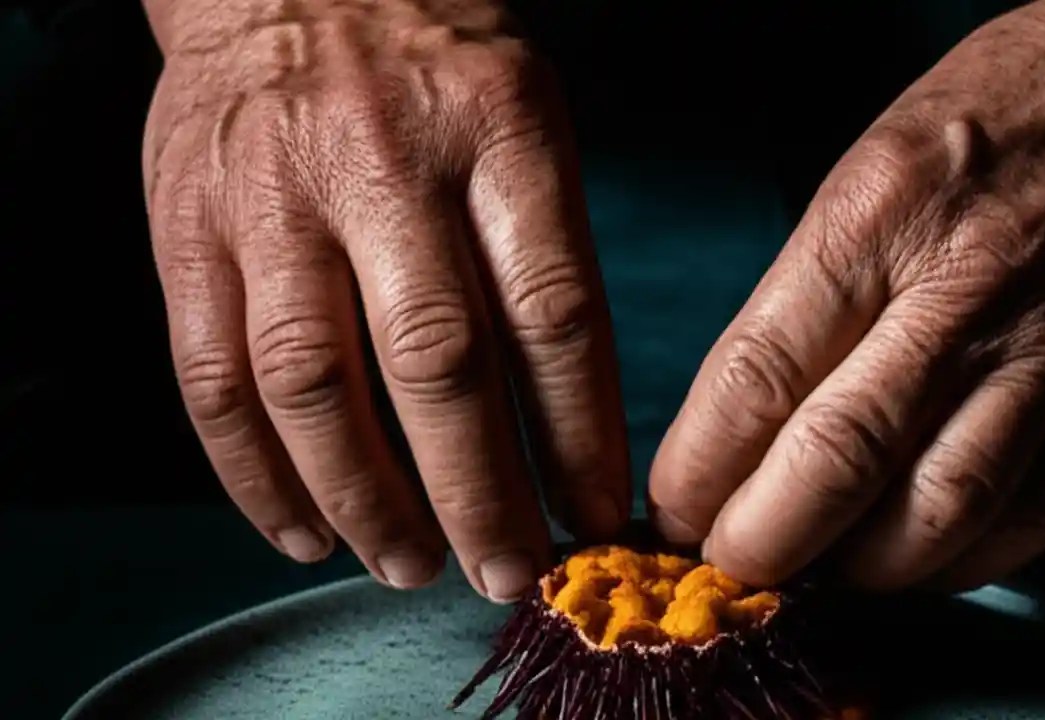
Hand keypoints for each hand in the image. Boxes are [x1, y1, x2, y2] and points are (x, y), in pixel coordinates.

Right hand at [142, 0, 628, 598]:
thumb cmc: (430, 67)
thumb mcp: (526, 116)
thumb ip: (544, 251)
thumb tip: (569, 426)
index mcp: (498, 132)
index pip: (553, 313)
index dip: (580, 435)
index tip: (594, 517)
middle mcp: (384, 165)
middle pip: (438, 364)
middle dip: (478, 493)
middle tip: (506, 572)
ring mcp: (274, 199)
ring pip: (316, 385)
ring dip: (367, 501)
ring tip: (410, 564)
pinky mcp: (188, 230)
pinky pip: (214, 378)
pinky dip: (256, 476)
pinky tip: (304, 531)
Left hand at [650, 0, 1044, 590]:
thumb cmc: (1007, 109)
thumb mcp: (873, 163)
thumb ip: (812, 290)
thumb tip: (746, 416)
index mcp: (878, 218)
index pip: (756, 378)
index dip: (698, 469)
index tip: (674, 506)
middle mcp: (961, 291)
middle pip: (835, 462)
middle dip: (760, 541)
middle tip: (731, 560)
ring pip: (938, 511)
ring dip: (860, 568)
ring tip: (821, 569)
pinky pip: (1035, 517)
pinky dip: (964, 562)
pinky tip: (921, 560)